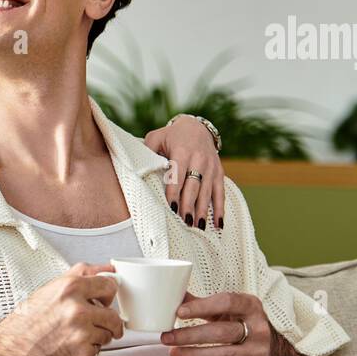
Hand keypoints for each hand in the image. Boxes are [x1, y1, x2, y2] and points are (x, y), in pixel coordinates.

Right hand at [0, 263, 123, 355]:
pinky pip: (98, 351)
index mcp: (70, 288)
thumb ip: (80, 275)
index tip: (106, 300)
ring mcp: (81, 333)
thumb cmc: (26, 322)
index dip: (108, 295)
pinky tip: (70, 347)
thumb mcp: (49, 289)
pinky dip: (87, 351)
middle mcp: (77, 310)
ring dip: (96, 337)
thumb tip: (106, 269)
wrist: (11, 350)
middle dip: (106, 321)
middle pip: (113, 315)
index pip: (109, 285)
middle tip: (92, 323)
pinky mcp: (82, 354)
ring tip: (75, 336)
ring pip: (107, 335)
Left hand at [143, 115, 224, 230]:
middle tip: (185, 224)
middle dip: (189, 206)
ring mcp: (211, 166)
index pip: (177, 176)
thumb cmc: (171, 136)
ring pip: (207, 192)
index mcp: (182, 151)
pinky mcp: (219, 172)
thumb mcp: (156, 137)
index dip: (174, 193)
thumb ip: (147, 152)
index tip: (171, 209)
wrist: (197, 127)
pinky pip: (220, 192)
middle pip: (194, 186)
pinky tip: (218, 224)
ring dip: (203, 211)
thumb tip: (136, 169)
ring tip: (198, 228)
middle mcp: (199, 159)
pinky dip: (220, 209)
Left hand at [159, 290, 272, 355]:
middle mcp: (259, 329)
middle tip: (167, 338)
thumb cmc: (244, 327)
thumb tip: (173, 295)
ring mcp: (259, 352)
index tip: (179, 312)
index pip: (227, 302)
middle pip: (221, 332)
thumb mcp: (230, 312)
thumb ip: (203, 304)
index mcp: (251, 307)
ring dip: (194, 355)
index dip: (202, 306)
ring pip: (224, 355)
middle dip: (190, 335)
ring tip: (174, 353)